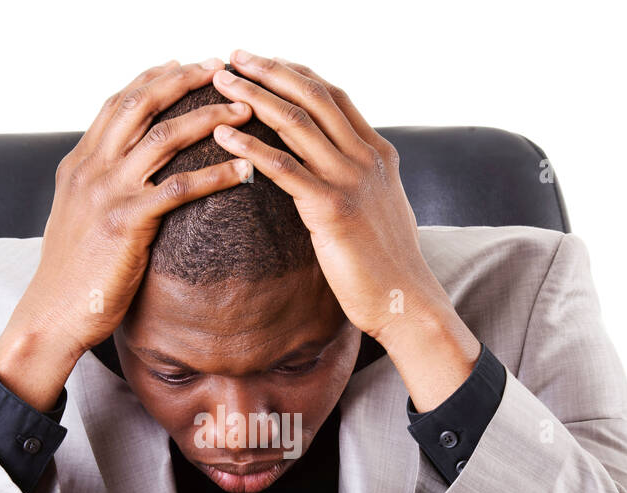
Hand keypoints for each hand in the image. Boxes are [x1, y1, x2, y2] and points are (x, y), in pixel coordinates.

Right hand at [0, 58, 254, 409]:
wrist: (51, 314)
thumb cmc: (71, 277)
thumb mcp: (77, 220)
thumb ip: (97, 192)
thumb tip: (122, 182)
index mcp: (79, 164)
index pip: (117, 105)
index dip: (152, 80)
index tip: (183, 64)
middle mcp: (91, 169)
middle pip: (141, 105)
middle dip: (184, 80)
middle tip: (221, 69)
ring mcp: (107, 193)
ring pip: (164, 137)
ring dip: (209, 117)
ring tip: (244, 109)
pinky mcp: (126, 222)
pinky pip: (179, 188)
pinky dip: (216, 174)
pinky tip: (245, 170)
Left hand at [208, 51, 481, 409]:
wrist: (407, 302)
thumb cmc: (387, 266)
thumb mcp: (379, 209)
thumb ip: (358, 182)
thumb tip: (331, 172)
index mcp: (379, 153)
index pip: (333, 96)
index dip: (296, 74)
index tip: (264, 62)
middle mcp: (367, 158)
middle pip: (313, 97)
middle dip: (270, 71)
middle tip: (234, 56)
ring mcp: (352, 181)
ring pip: (296, 123)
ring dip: (253, 96)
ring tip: (219, 81)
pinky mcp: (332, 209)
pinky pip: (284, 168)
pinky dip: (250, 145)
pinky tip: (223, 134)